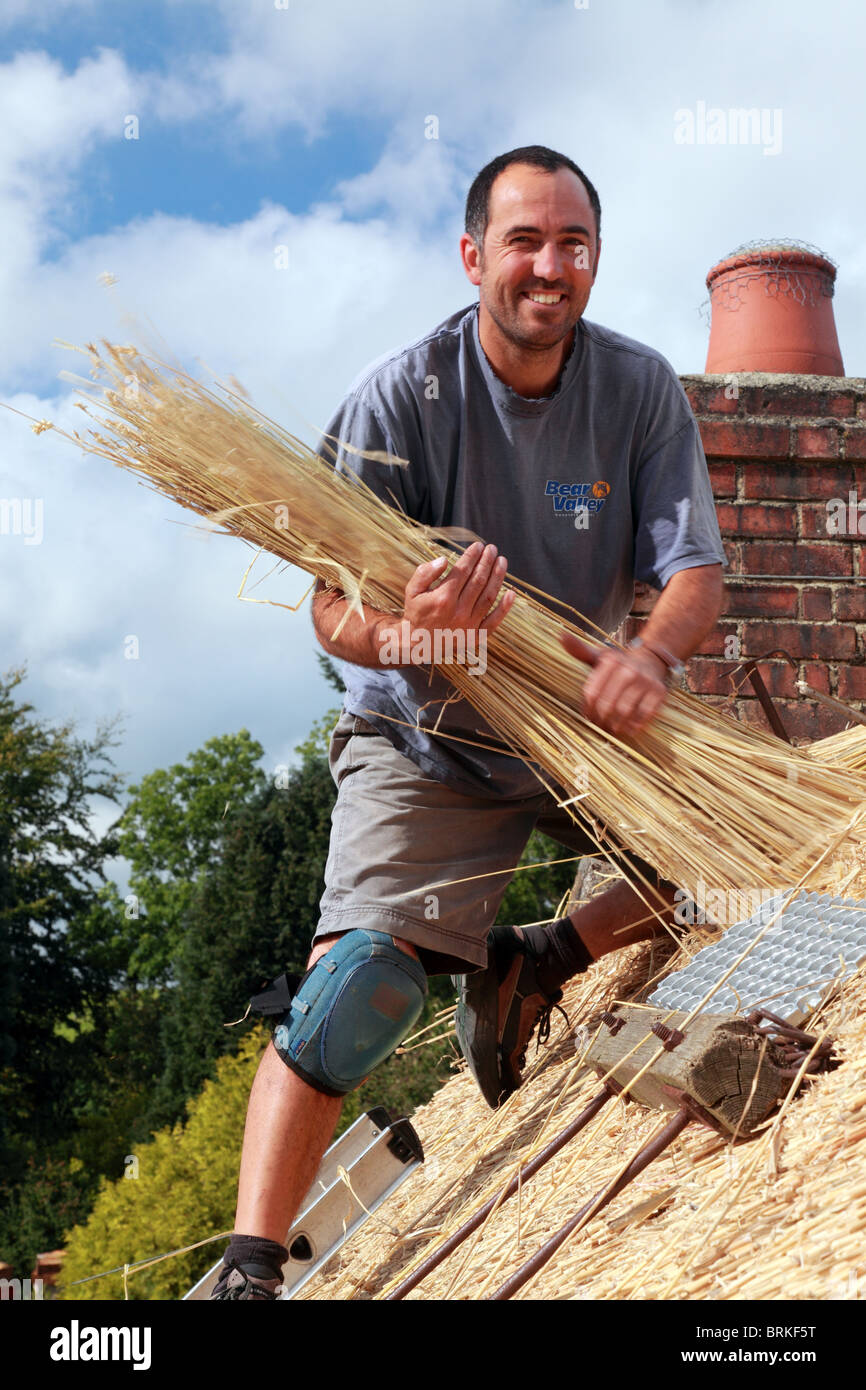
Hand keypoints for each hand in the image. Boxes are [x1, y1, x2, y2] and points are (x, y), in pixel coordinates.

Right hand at [398, 541, 514, 645]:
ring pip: (488, 596)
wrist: (418, 645)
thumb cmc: (416, 613)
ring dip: (498, 577)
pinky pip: (494, 621)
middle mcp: (458, 611)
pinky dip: (504, 608)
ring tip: (502, 561)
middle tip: (492, 549)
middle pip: (478, 581)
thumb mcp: (412, 590)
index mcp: (442, 598)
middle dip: (486, 562)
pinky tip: (511, 593)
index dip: (472, 556)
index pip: (463, 571)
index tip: (478, 546)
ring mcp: (468, 625)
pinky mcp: (475, 637)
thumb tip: (444, 559)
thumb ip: (425, 573)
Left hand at [560, 631, 667, 737]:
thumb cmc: (619, 664)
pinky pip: (644, 715)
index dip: (588, 709)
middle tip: (599, 726)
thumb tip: (561, 636)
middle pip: (607, 704)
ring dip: (615, 725)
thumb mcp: (599, 656)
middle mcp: (629, 669)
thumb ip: (580, 650)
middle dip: (600, 719)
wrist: (650, 661)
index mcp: (611, 661)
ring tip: (611, 729)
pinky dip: (634, 725)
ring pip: (624, 712)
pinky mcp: (658, 692)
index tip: (587, 716)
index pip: (592, 693)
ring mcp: (645, 681)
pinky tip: (628, 728)